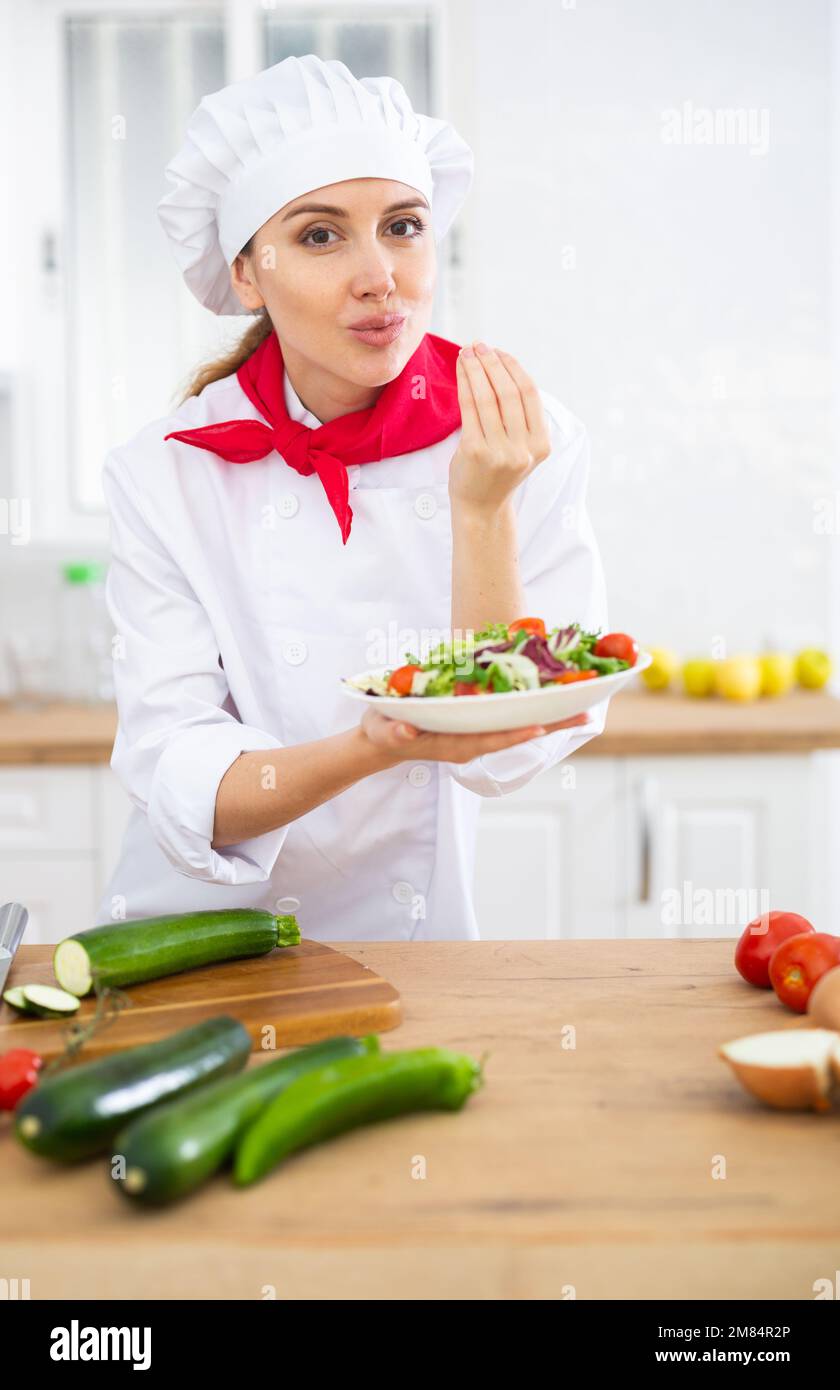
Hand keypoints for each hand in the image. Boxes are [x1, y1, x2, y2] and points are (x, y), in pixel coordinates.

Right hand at [360, 707, 589, 765]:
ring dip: (550, 718)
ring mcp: (477, 735)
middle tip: (585, 713)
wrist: (384, 738)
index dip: (513, 735)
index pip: (489, 741)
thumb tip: (406, 730)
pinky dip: (533, 709)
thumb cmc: (383, 731)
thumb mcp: (384, 729)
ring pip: (518, 727)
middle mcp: (472, 743)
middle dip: (549, 725)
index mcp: (453, 745)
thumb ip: (395, 731)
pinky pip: (511, 719)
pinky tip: (555, 698)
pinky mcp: (479, 726)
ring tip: (584, 706)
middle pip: (515, 735)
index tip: (539, 727)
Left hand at [449, 342, 551, 517]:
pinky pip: (470, 408)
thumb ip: (519, 417)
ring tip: (467, 352)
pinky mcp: (476, 452)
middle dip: (492, 363)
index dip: (513, 367)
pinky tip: (460, 370)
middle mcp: (525, 448)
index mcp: (541, 444)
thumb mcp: (519, 447)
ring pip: (489, 397)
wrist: (480, 507)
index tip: (498, 351)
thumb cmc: (496, 472)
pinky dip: (464, 384)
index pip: (529, 394)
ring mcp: (501, 452)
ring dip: (476, 369)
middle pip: (509, 392)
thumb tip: (501, 366)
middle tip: (479, 345)